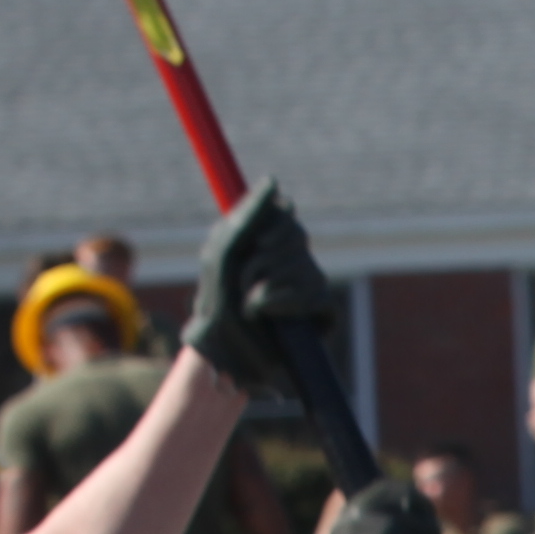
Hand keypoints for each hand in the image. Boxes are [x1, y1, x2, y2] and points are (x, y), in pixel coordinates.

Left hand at [188, 178, 334, 389]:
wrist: (222, 352)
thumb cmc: (216, 302)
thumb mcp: (223, 252)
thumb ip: (247, 216)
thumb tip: (274, 181)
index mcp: (265, 240)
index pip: (286, 214)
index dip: (273, 227)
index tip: (255, 244)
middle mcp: (290, 259)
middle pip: (297, 236)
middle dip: (263, 260)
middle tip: (241, 281)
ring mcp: (307, 284)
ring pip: (304, 266)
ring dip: (268, 286)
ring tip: (250, 304)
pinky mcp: (319, 312)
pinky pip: (317, 295)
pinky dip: (284, 304)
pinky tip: (269, 316)